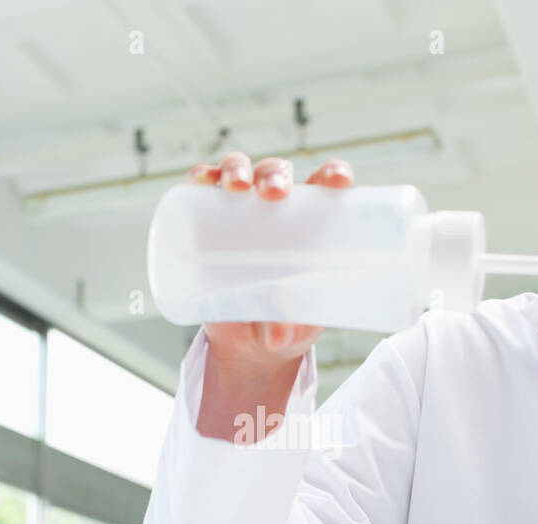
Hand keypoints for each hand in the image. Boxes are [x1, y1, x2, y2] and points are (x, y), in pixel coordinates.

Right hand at [186, 152, 353, 366]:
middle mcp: (274, 208)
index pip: (325, 185)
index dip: (333, 173)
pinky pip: (201, 186)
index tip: (338, 182)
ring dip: (237, 169)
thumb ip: (289, 327)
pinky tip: (203, 181)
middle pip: (276, 173)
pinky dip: (200, 177)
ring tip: (238, 187)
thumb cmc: (287, 323)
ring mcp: (238, 210)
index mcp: (310, 224)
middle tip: (275, 194)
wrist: (250, 341)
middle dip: (276, 175)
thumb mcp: (295, 327)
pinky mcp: (205, 219)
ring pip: (238, 170)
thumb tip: (276, 333)